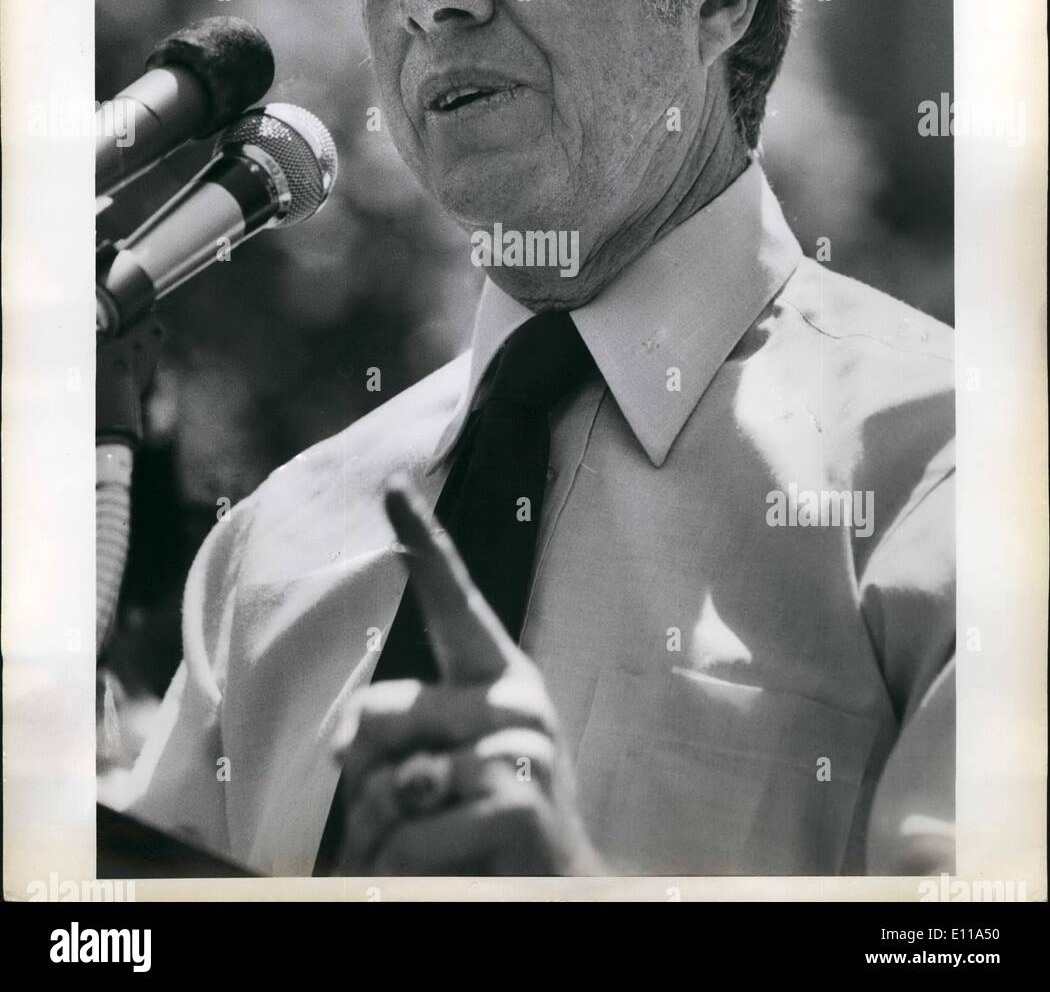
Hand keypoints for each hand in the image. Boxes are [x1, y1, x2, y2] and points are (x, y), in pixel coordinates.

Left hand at [327, 479, 604, 875]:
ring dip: (388, 833)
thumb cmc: (481, 825)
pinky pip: (418, 830)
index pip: (453, 599)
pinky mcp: (522, 800)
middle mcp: (515, 697)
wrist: (554, 890)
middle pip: (379, 714)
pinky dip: (410, 866)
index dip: (423, 540)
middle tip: (400, 814)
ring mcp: (526, 745)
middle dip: (364, 778)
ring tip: (429, 850)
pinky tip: (450, 871)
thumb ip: (391, 742)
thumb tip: (346, 739)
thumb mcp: (432, 771)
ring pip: (396, 780)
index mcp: (493, 676)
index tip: (394, 485)